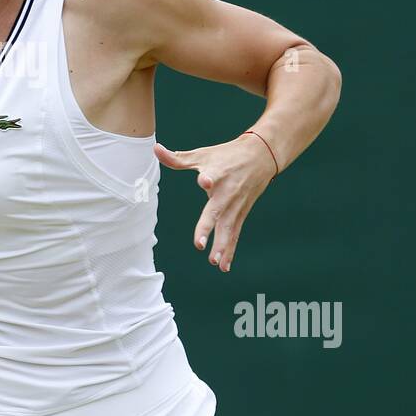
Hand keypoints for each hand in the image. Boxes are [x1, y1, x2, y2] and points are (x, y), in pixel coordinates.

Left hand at [154, 135, 275, 272]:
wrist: (261, 156)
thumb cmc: (226, 155)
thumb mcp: (202, 155)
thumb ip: (178, 158)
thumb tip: (155, 149)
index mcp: (217, 173)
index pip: (212, 176)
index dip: (208, 179)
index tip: (205, 182)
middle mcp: (228, 191)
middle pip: (217, 210)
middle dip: (208, 226)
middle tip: (199, 244)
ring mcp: (236, 204)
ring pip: (228, 227)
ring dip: (222, 245)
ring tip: (213, 262)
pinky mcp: (242, 213)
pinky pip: (235, 233)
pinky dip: (230, 249)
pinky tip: (223, 266)